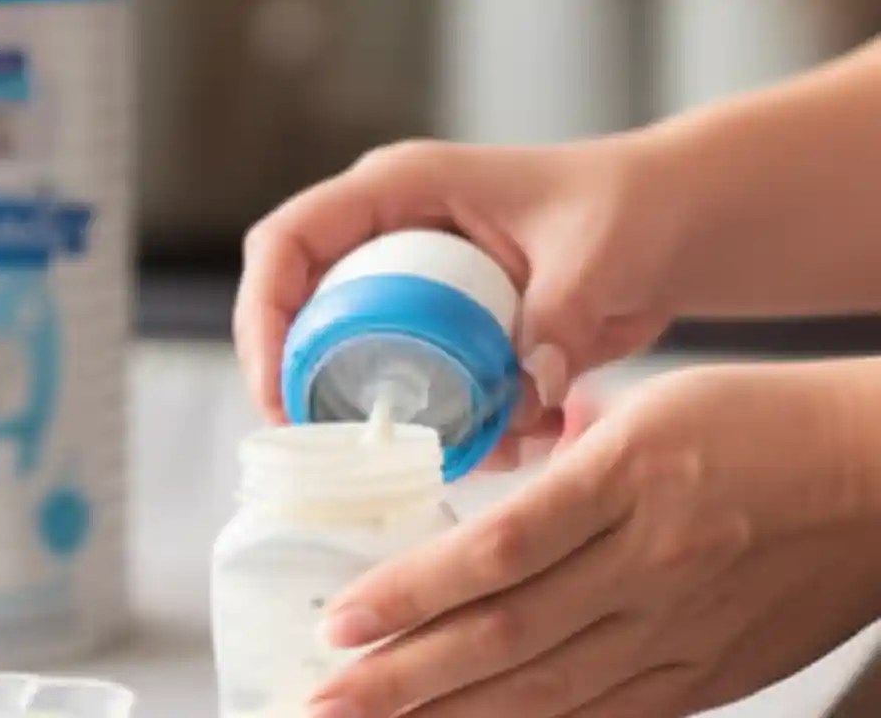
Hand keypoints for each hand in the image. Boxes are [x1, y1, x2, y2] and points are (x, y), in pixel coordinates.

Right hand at [233, 137, 683, 462]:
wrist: (674, 227)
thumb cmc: (633, 205)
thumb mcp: (595, 254)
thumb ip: (559, 318)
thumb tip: (526, 393)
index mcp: (399, 190)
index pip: (287, 243)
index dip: (265, 318)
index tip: (280, 394)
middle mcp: (390, 237)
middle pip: (301, 311)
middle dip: (308, 388)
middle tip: (337, 451)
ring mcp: (413, 286)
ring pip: (355, 361)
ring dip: (389, 420)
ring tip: (461, 455)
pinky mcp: (444, 331)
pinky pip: (415, 388)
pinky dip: (450, 429)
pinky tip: (510, 444)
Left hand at [311, 362, 880, 717]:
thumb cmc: (768, 422)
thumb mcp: (655, 406)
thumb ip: (566, 462)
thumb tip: (493, 503)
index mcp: (630, 478)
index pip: (497, 551)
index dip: (410, 594)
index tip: (342, 621)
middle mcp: (651, 562)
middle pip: (506, 633)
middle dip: (403, 675)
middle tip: (324, 698)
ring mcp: (682, 628)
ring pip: (548, 689)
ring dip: (451, 713)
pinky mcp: (710, 672)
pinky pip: (610, 712)